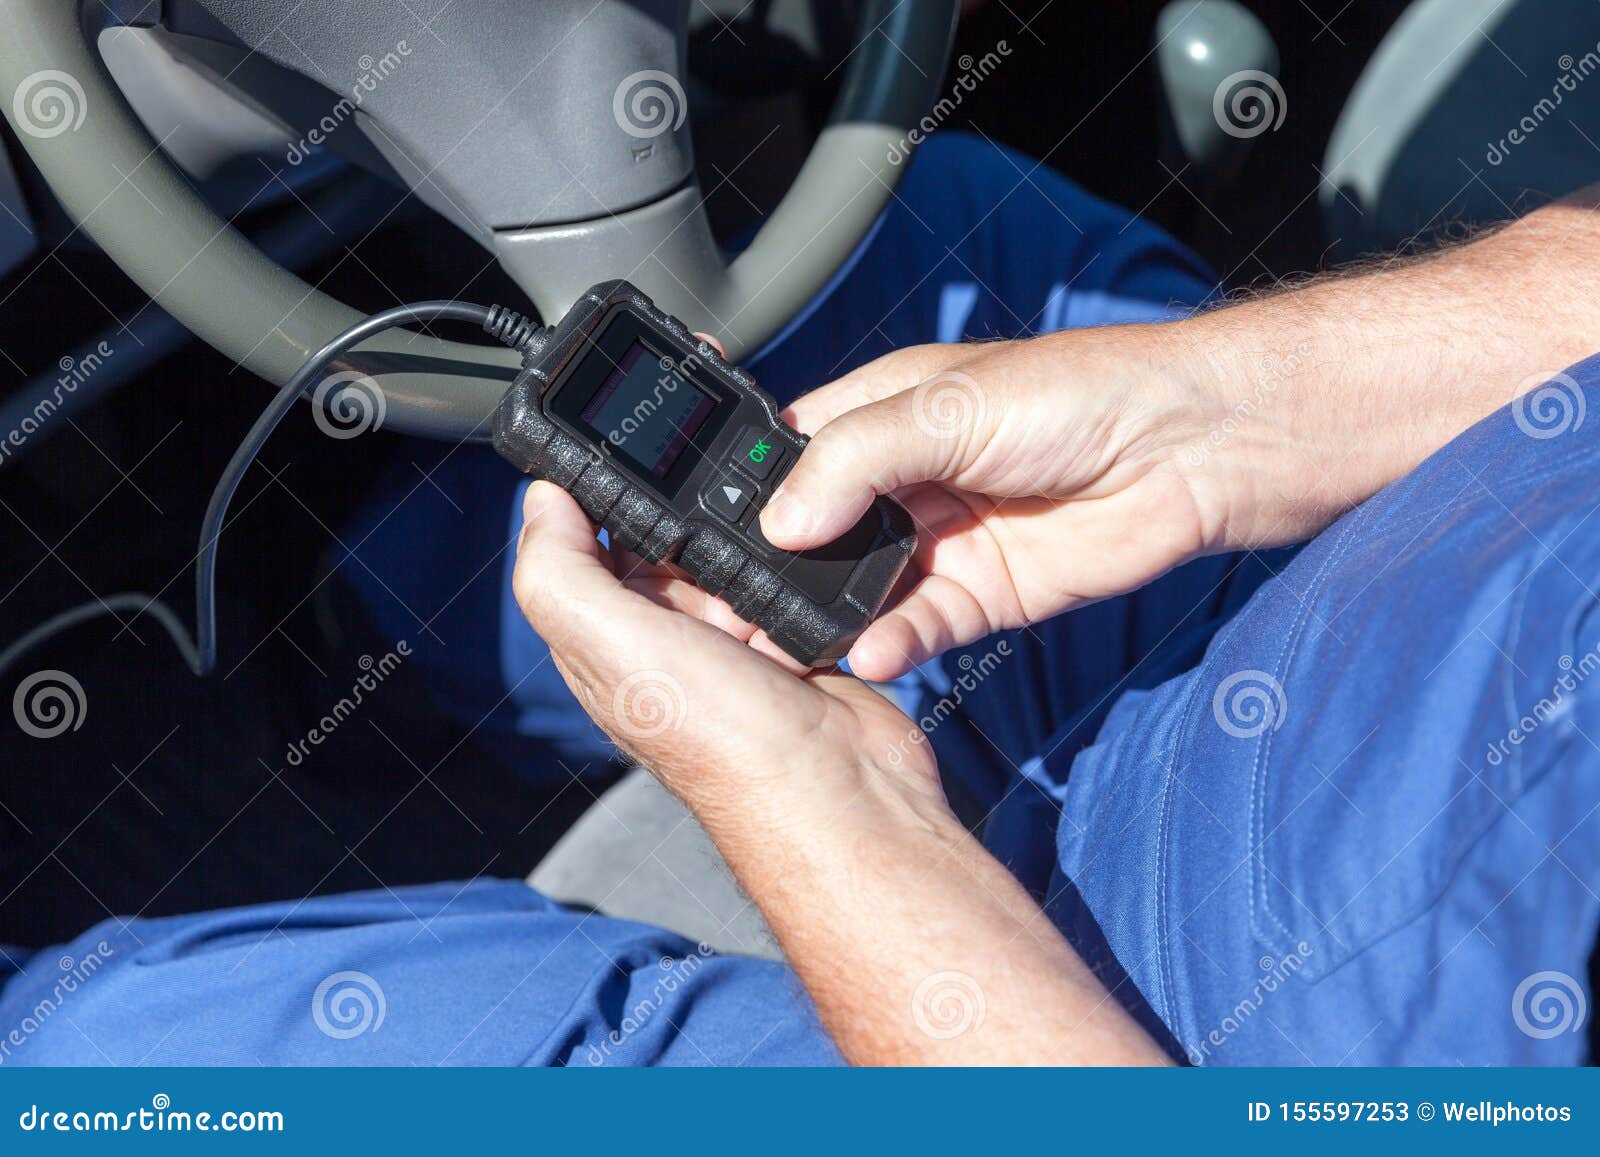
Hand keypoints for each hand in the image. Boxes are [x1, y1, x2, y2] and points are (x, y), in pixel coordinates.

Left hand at [510, 478, 1168, 1065]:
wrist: (844, 794)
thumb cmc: (728, 739)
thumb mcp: (615, 644)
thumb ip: (562, 573)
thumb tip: (540, 499)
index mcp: (609, 643)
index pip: (584, 548)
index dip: (598, 498)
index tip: (625, 450)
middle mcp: (666, 645)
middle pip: (668, 541)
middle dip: (692, 516)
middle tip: (716, 497)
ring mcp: (735, 644)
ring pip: (735, 553)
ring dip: (752, 543)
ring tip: (768, 544)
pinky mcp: (794, 643)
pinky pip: (792, 577)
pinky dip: (801, 568)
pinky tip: (808, 568)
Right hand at [760, 324, 1223, 680]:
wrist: (1191, 449)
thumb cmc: (1079, 393)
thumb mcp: (947, 407)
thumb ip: (857, 459)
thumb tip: (781, 523)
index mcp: (880, 416)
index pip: (789, 457)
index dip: (746, 494)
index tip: (701, 540)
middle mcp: (901, 482)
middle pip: (816, 535)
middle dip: (776, 574)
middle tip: (731, 616)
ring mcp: (941, 542)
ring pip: (862, 591)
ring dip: (827, 620)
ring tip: (788, 648)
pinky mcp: (984, 595)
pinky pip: (923, 627)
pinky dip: (896, 644)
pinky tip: (872, 654)